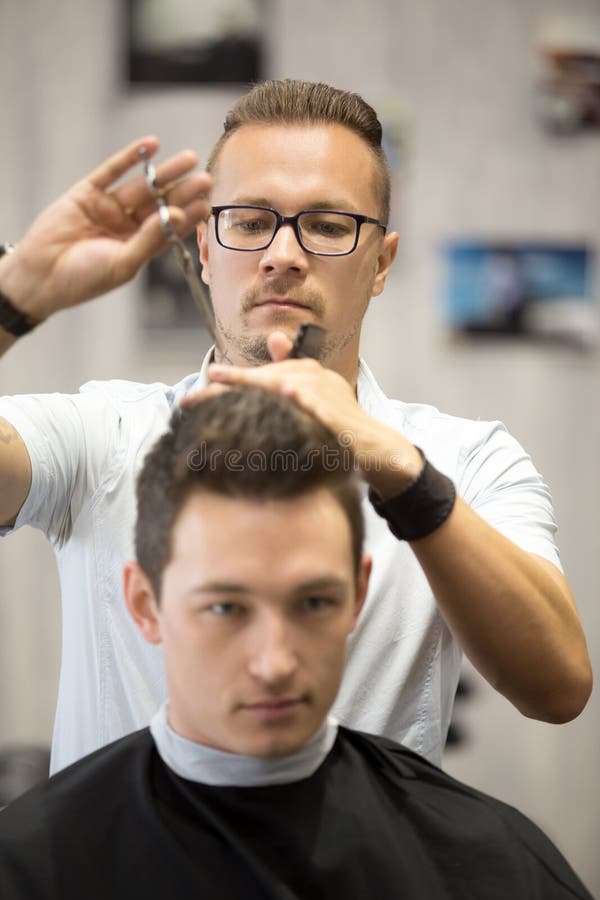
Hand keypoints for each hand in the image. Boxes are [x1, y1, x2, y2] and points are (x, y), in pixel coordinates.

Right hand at [0, 136, 210, 319]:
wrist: (41, 276)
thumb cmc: (84, 279)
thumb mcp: (123, 264)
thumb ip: (149, 240)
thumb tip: (176, 215)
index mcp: (139, 247)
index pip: (170, 227)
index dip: (188, 215)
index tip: (207, 204)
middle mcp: (127, 226)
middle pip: (161, 204)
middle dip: (183, 190)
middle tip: (205, 179)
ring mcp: (108, 207)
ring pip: (142, 185)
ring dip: (164, 172)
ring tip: (189, 159)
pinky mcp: (88, 192)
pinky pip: (112, 170)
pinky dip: (131, 157)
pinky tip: (151, 146)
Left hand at [182, 331, 422, 494]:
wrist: (377, 449)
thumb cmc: (339, 423)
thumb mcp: (314, 396)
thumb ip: (292, 369)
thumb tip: (275, 337)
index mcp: (305, 373)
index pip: (259, 376)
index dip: (227, 380)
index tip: (199, 386)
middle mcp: (314, 379)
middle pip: (264, 380)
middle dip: (227, 387)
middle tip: (192, 399)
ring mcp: (328, 397)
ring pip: (285, 389)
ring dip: (257, 388)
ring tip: (228, 387)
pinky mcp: (340, 417)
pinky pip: (318, 409)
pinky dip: (305, 402)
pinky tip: (288, 395)